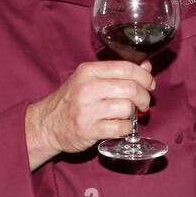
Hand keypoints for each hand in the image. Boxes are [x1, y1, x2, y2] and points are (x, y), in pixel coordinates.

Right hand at [23, 60, 154, 167]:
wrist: (46, 124)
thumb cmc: (71, 100)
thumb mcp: (90, 79)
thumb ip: (118, 72)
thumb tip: (146, 66)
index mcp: (89, 71)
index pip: (127, 68)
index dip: (145, 77)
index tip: (150, 85)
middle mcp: (87, 88)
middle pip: (131, 88)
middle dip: (144, 97)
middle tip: (144, 103)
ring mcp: (87, 110)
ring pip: (127, 108)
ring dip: (133, 114)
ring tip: (128, 115)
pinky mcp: (88, 130)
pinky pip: (120, 128)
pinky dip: (127, 129)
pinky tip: (121, 127)